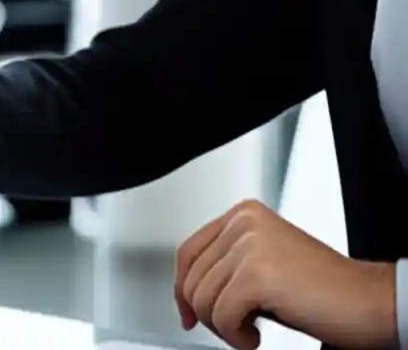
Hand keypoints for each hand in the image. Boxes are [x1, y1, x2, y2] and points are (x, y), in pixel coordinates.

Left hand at [174, 199, 395, 349]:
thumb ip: (226, 265)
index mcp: (243, 214)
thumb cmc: (323, 291)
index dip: (182, 289)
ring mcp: (249, 245)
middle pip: (191, 279)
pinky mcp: (257, 274)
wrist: (370, 303)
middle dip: (207, 314)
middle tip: (236, 328)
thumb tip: (185, 293)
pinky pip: (221, 316)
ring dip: (224, 327)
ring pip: (203, 300)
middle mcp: (244, 222)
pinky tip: (258, 337)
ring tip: (252, 330)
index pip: (188, 252)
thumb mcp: (263, 266)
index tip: (188, 315)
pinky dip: (237, 337)